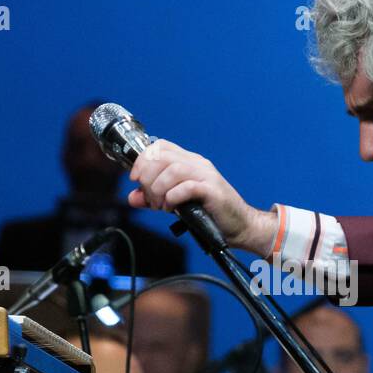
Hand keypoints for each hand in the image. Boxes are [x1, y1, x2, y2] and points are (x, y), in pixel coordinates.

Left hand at [127, 139, 277, 254]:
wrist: (240, 226)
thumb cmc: (211, 214)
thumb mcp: (175, 204)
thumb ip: (153, 199)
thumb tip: (133, 197)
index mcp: (189, 162)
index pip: (160, 146)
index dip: (142, 159)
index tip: (136, 179)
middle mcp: (198, 164)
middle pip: (163, 157)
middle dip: (148, 178)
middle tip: (150, 200)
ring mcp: (207, 175)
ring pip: (173, 170)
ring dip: (159, 189)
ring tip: (161, 206)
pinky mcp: (213, 190)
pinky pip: (188, 186)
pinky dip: (173, 196)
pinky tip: (172, 207)